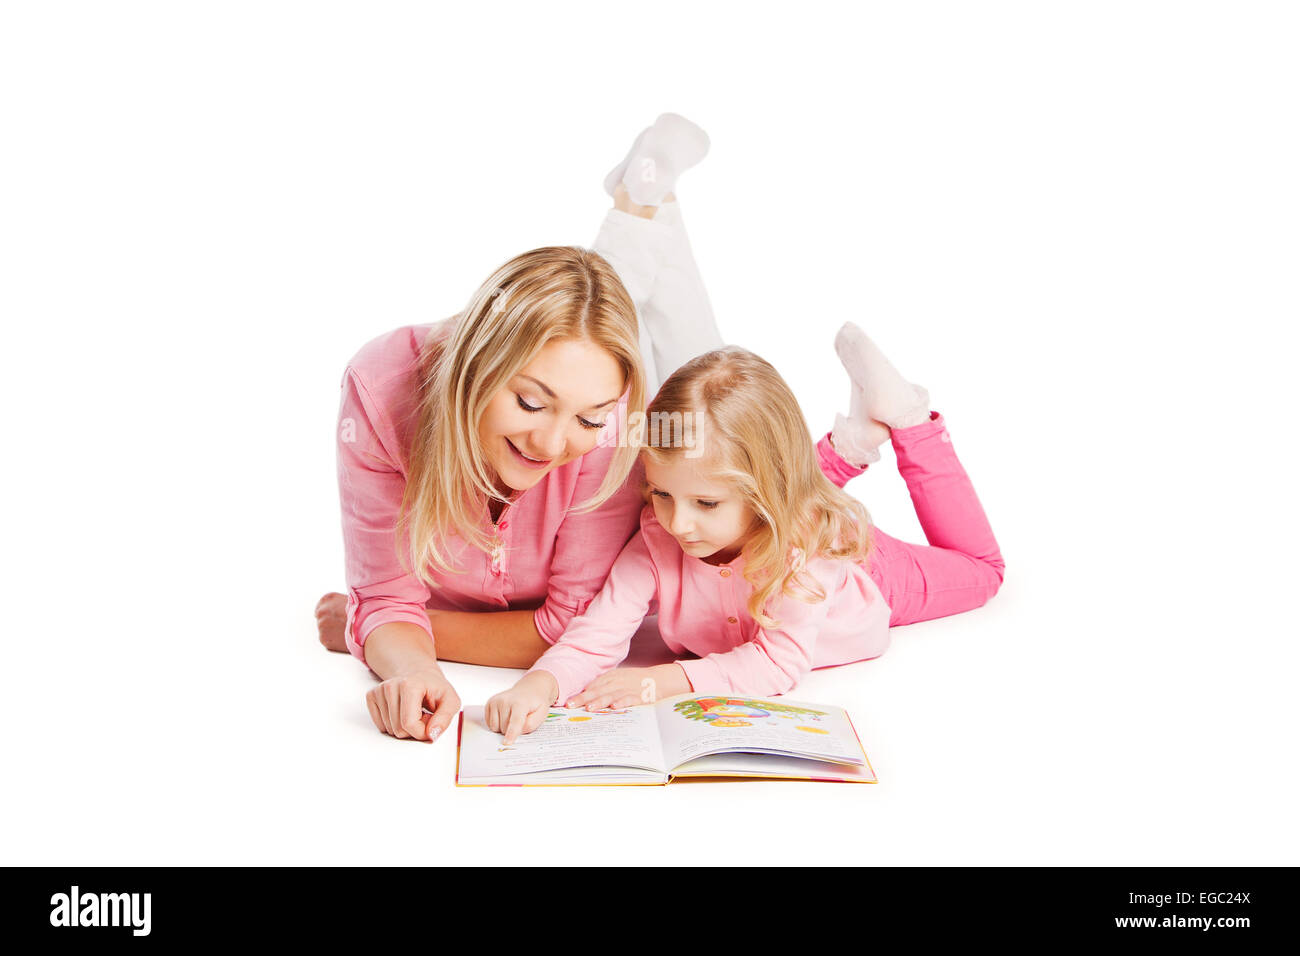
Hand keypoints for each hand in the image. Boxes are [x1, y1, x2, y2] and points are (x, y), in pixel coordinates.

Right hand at [365, 664, 459, 742]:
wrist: (420, 675)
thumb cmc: (435, 689)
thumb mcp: (451, 701)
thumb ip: (445, 718)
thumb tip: (432, 735)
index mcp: (410, 685)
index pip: (409, 724)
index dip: (422, 732)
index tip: (431, 723)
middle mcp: (391, 686)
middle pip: (398, 730)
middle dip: (414, 729)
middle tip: (423, 714)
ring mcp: (379, 690)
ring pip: (389, 730)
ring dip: (404, 727)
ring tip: (414, 712)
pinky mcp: (372, 696)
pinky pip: (380, 726)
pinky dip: (393, 724)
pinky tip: (402, 712)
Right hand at [485, 671, 558, 744]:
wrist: (529, 690)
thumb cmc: (535, 704)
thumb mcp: (541, 714)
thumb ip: (530, 725)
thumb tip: (515, 733)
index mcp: (520, 702)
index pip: (515, 721)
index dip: (511, 733)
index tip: (507, 743)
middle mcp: (505, 700)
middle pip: (504, 728)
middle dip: (511, 730)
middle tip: (519, 720)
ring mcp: (496, 701)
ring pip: (494, 727)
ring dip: (503, 728)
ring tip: (512, 717)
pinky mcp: (490, 703)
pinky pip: (489, 724)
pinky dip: (497, 724)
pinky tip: (505, 716)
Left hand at [567, 664, 689, 710]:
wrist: (660, 679)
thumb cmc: (635, 681)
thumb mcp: (617, 680)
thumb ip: (602, 687)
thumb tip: (584, 697)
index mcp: (611, 678)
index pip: (592, 686)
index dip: (579, 694)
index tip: (566, 703)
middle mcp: (617, 682)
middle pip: (598, 691)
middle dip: (583, 699)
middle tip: (570, 706)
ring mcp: (628, 689)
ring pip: (611, 696)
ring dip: (599, 702)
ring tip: (589, 708)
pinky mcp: (640, 697)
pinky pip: (629, 700)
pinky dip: (622, 703)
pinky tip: (614, 708)